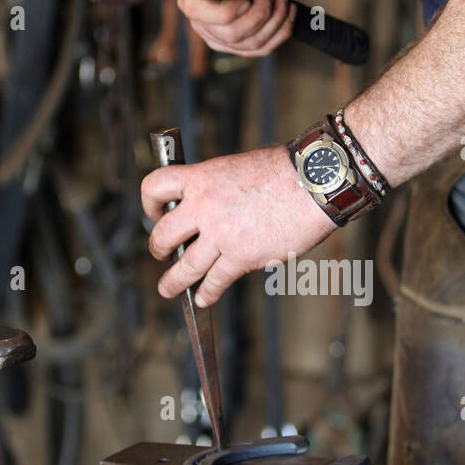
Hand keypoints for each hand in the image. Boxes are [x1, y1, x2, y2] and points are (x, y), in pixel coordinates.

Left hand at [142, 144, 334, 305]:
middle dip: (158, 249)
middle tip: (162, 254)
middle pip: (162, 234)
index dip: (149, 204)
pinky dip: (207, 294)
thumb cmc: (288, 170)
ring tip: (169, 288)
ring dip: (173, 282)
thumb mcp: (240, 166)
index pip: (155, 187)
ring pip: (184, 267)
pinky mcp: (241, 257)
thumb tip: (214, 205)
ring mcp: (220, 234)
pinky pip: (214, 282)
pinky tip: (204, 298)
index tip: (155, 214)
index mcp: (202, 178)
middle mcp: (204, 206)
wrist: (315, 181)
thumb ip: (219, 187)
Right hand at [177, 0, 296, 56]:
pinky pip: (264, 48)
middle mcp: (201, 18)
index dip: (226, 10)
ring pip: (252, 43)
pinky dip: (282, 28)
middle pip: (232, 34)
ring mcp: (220, 36)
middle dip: (262, 10)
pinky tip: (287, 6)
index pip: (196, 11)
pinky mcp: (240, 46)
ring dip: (277, 16)